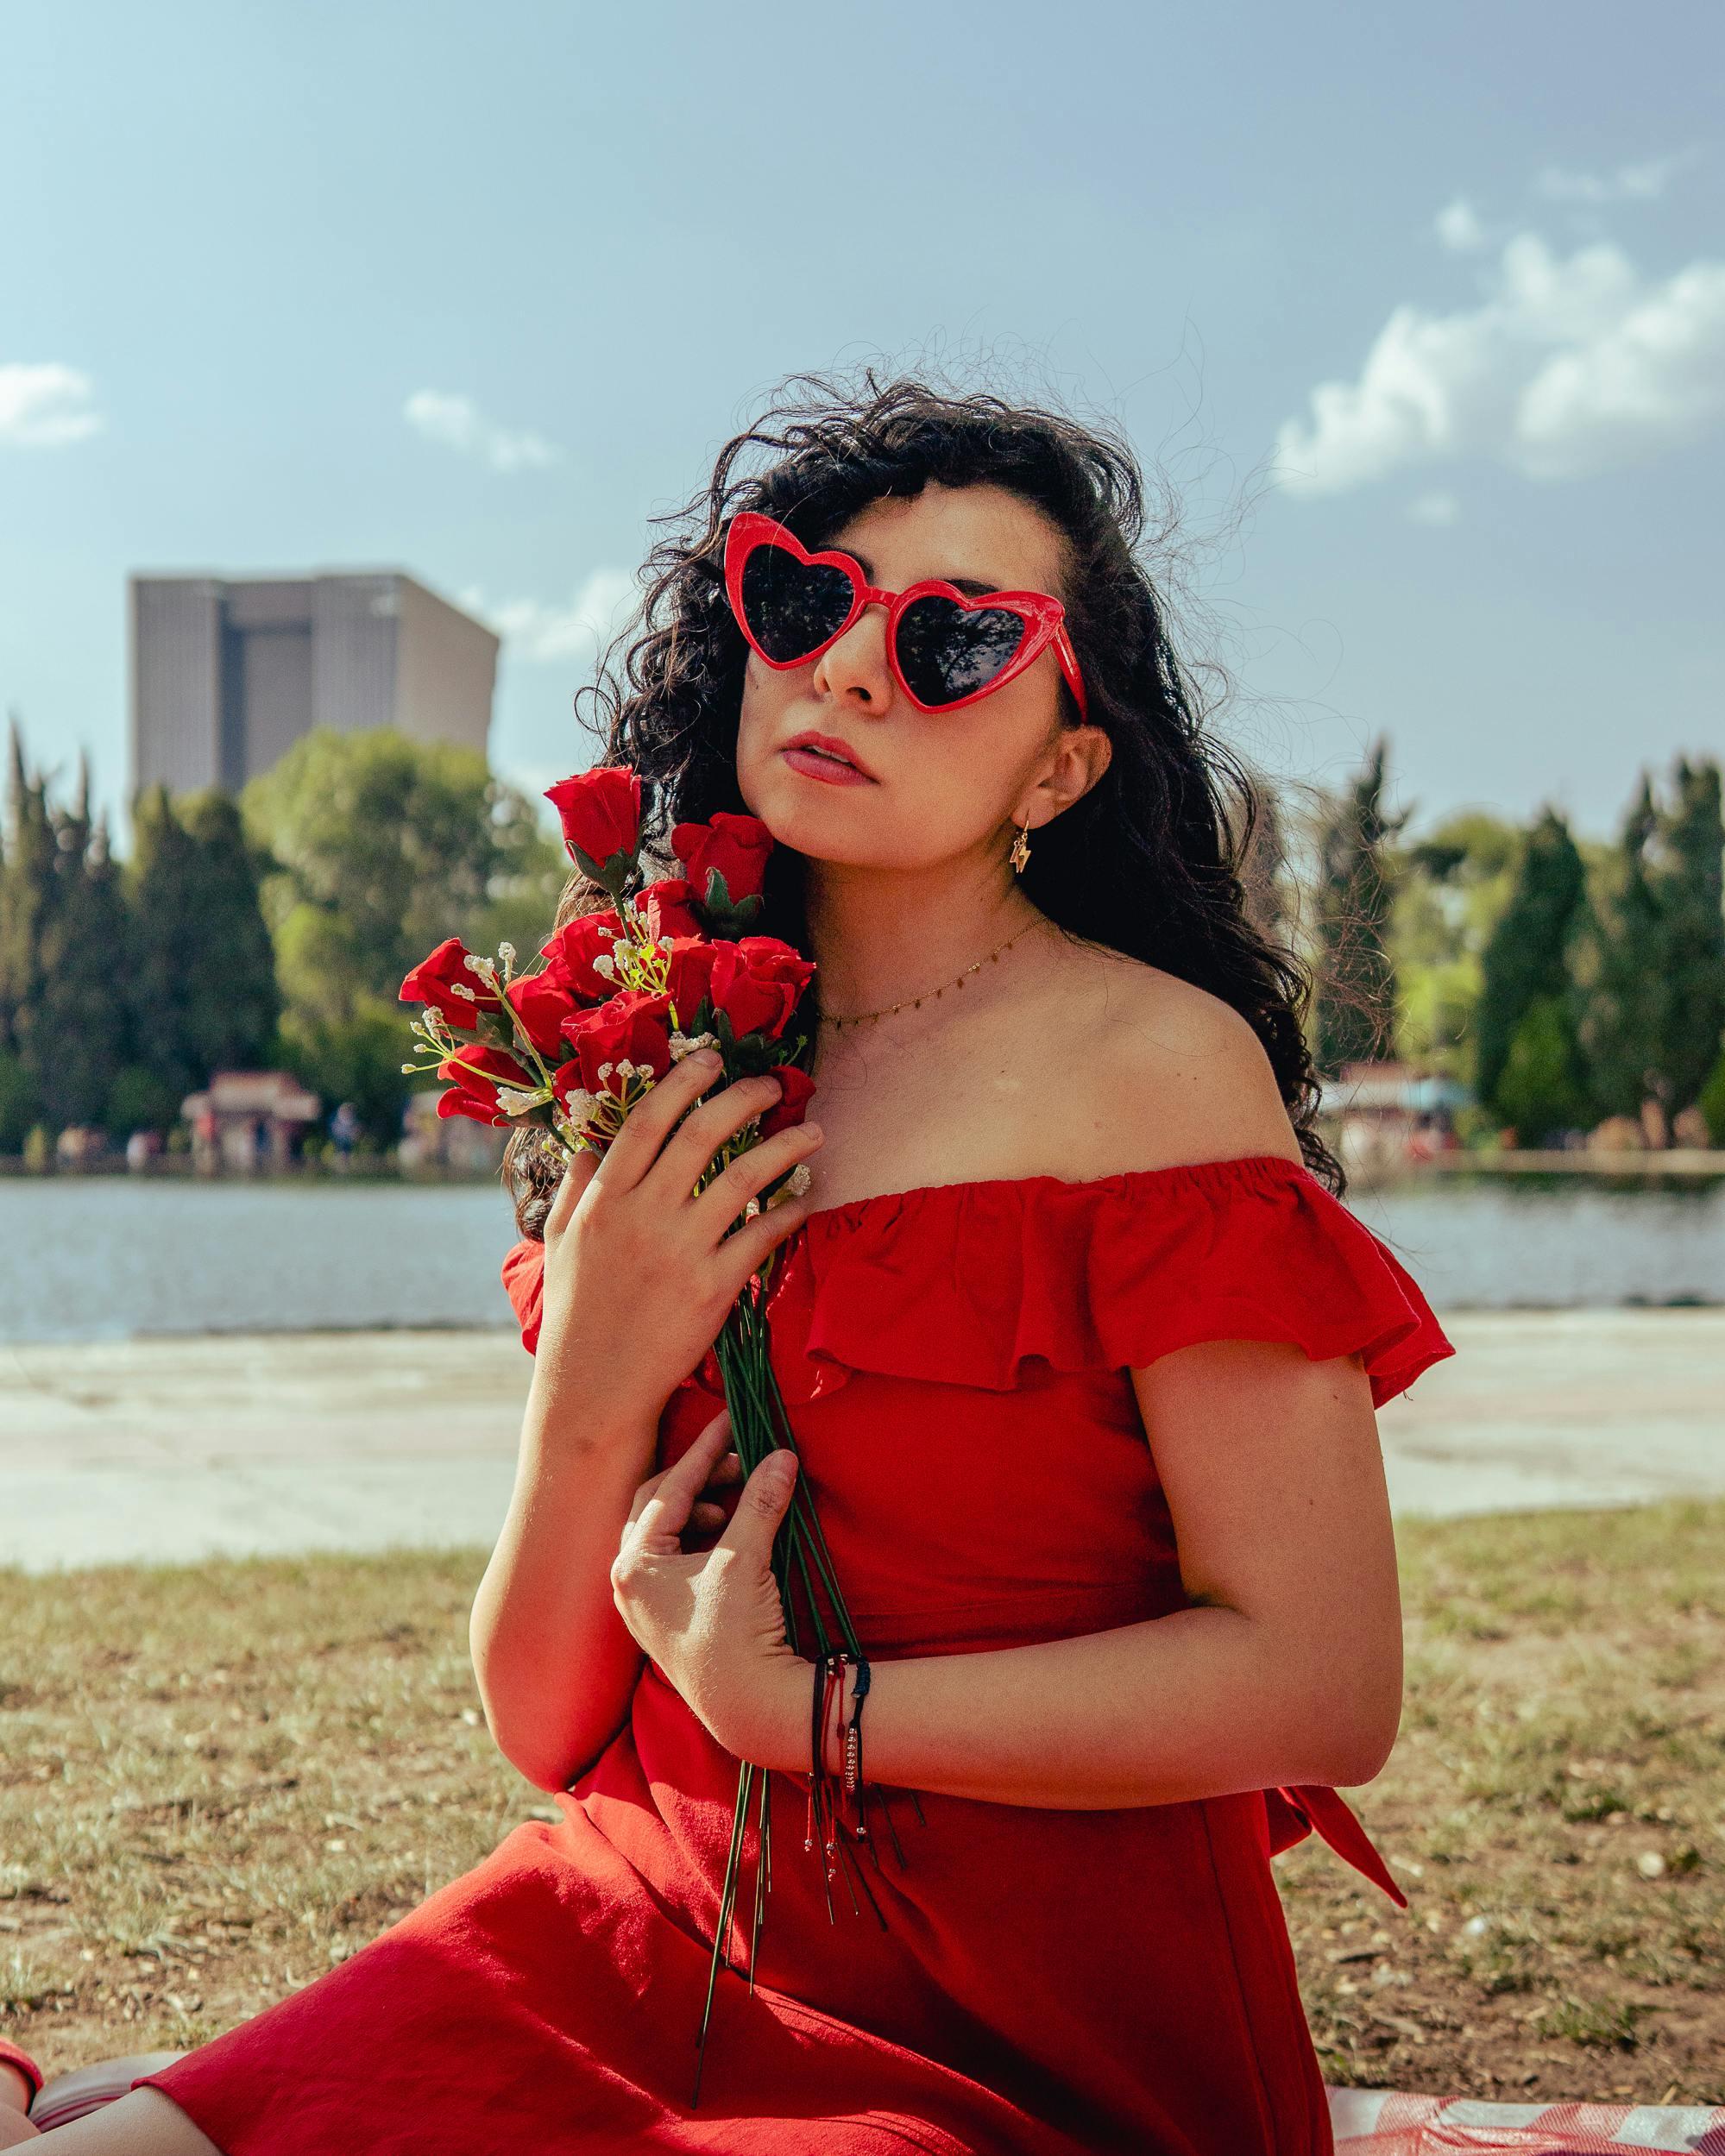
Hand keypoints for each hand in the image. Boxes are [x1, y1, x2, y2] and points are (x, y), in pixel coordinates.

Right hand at [530, 1049, 823, 1434]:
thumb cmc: (575, 1313)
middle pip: (702, 1134)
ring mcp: (680, 1250)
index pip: (647, 1121)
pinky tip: (805, 1200)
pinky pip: (763, 1236)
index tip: (710, 1057)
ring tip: (813, 1133)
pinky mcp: (713, 1288)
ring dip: (786, 1148)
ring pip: (744, 1177)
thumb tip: (589, 1148)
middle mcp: (643, 1215)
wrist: (593, 1386)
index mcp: (605, 1199)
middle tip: (774, 1086)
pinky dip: (789, 1212)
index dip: (683, 1082)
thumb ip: (575, 1190)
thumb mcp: (558, 1243)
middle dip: (745, 1098)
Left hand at [609, 1405, 806, 1763]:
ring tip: (740, 1502)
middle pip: (660, 1506)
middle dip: (702, 1479)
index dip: (704, 1451)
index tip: (730, 1420)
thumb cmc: (734, 1635)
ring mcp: (646, 1601)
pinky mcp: (669, 1615)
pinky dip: (707, 1535)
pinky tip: (735, 1531)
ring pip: (671, 1531)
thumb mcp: (745, 1560)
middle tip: (741, 1460)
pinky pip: (680, 1556)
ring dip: (706, 1507)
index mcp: (632, 1566)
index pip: (668, 1490)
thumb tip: (782, 1454)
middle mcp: (628, 1582)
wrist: (749, 1708)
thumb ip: (760, 1501)